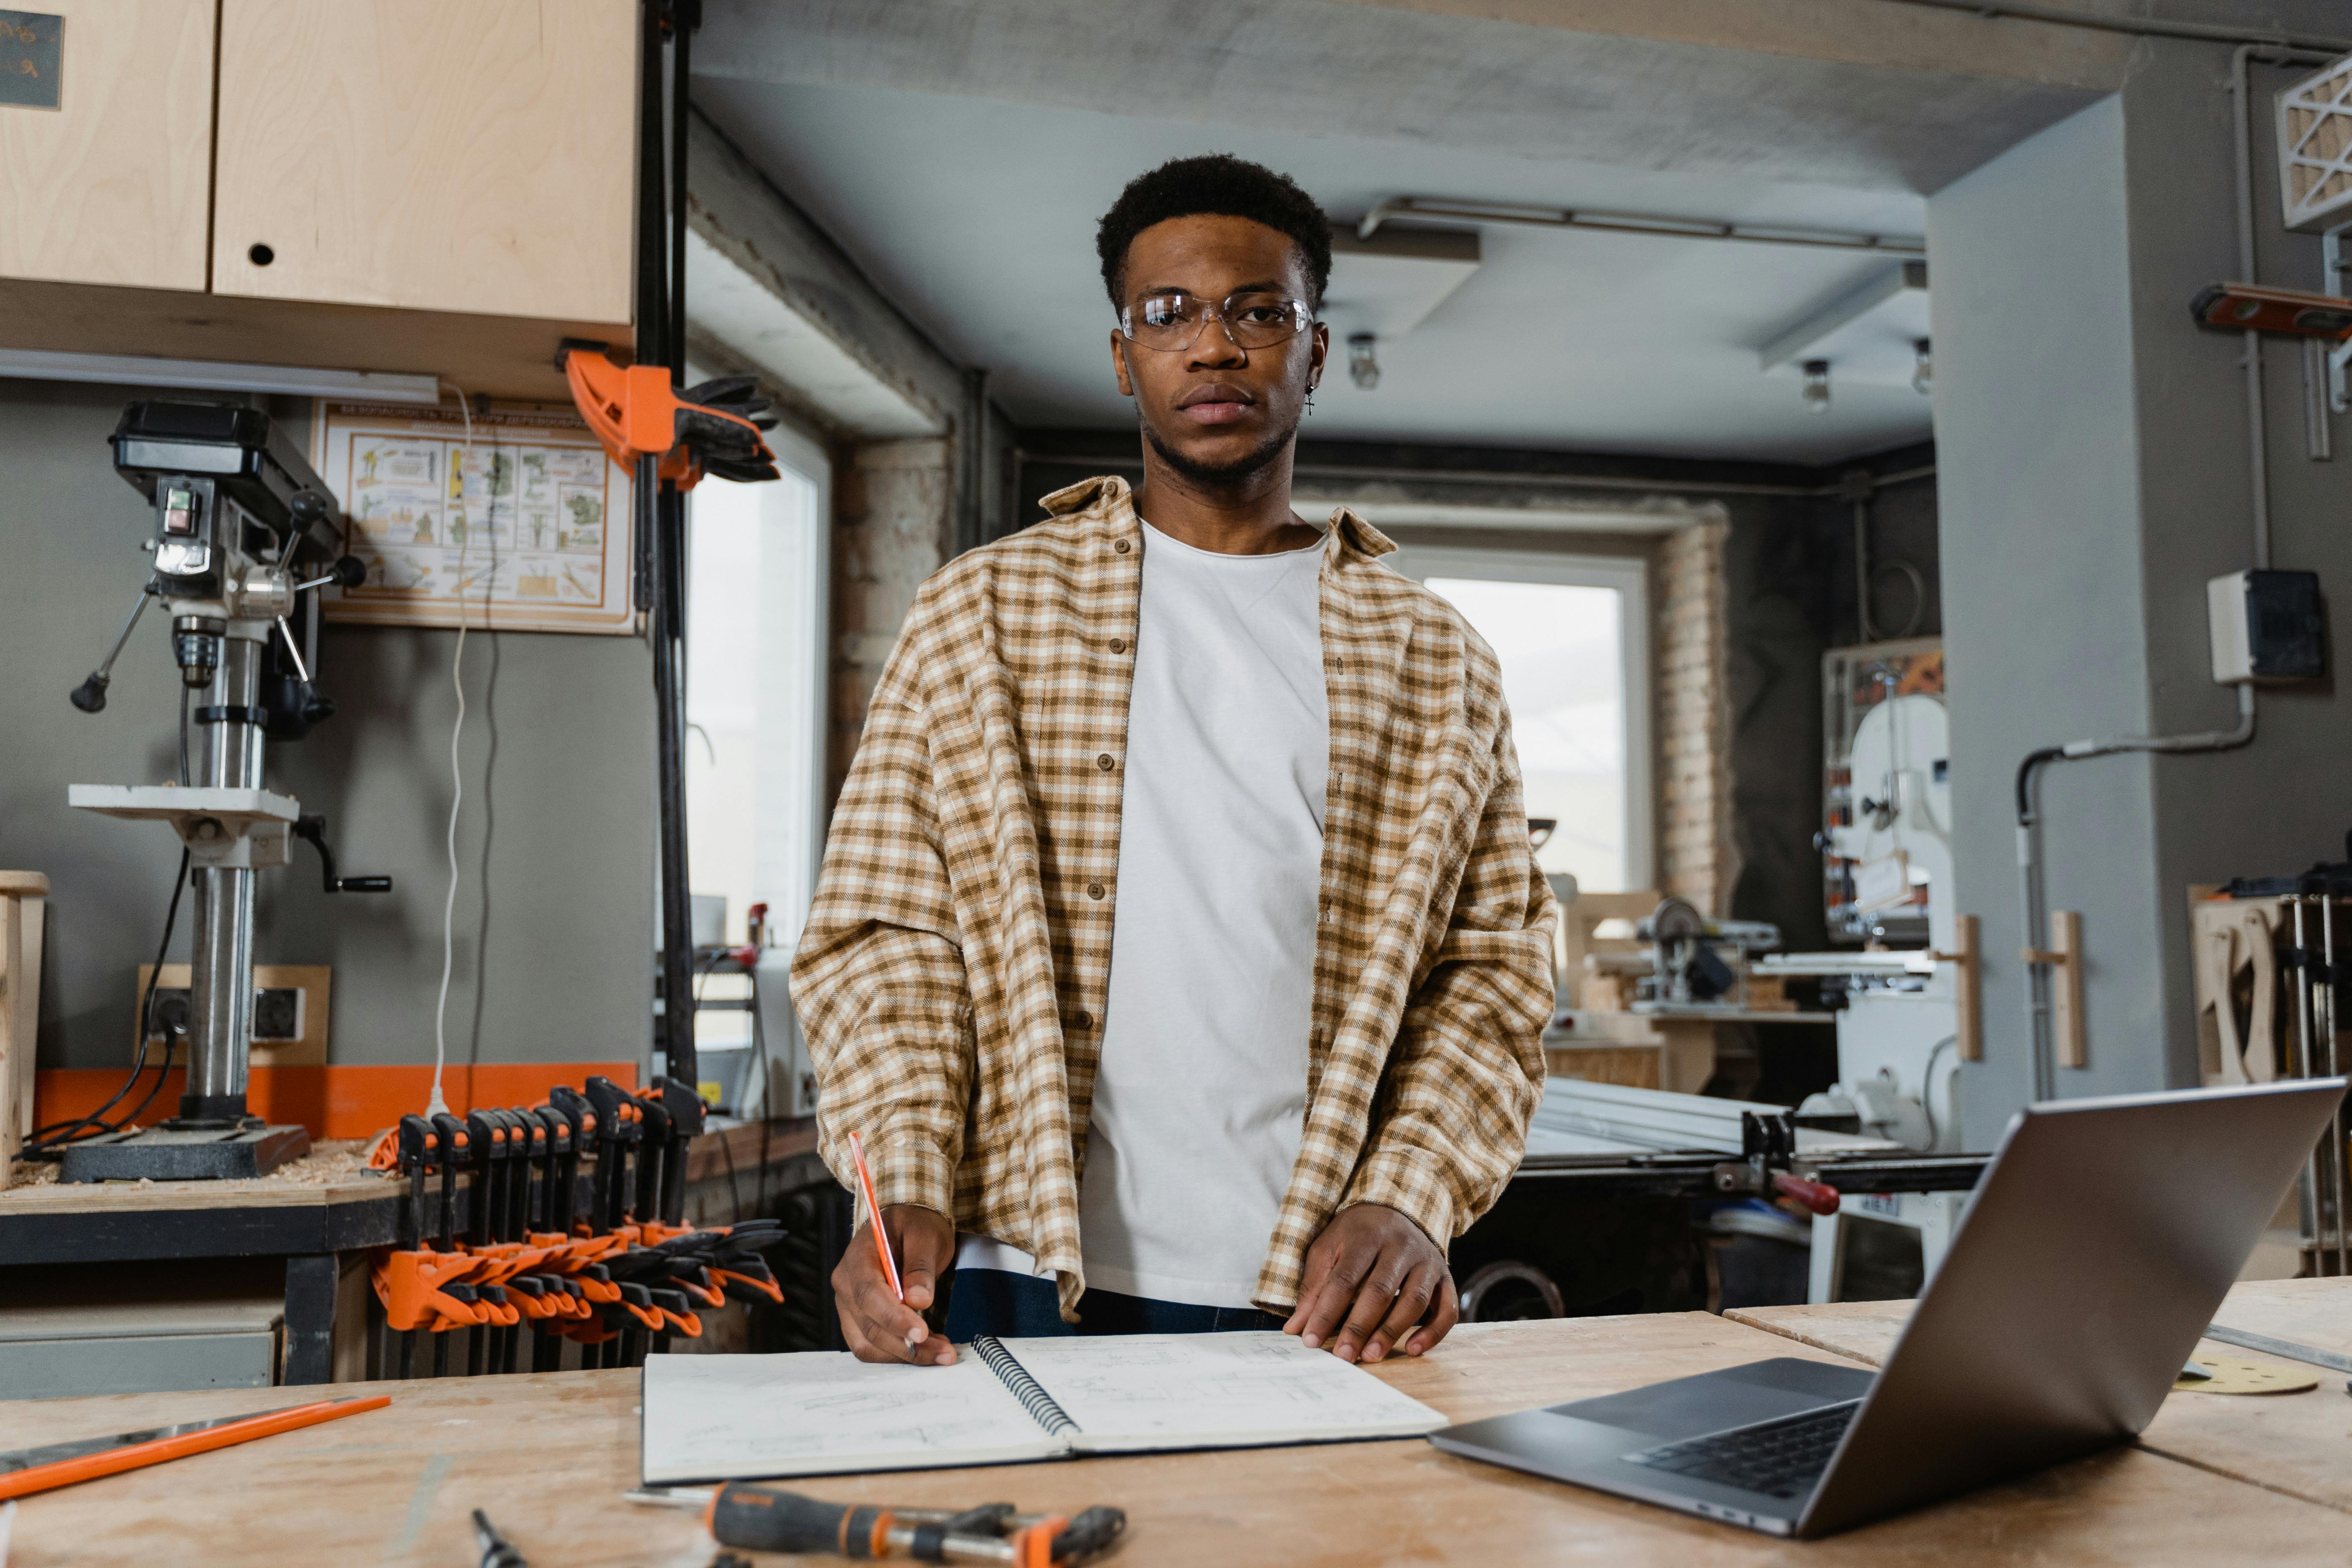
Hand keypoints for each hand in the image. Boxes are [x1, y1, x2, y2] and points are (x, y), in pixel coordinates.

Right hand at [833, 1203, 956, 1365]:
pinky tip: (926, 1348)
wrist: (905, 1224)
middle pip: (870, 1325)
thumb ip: (920, 1266)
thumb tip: (919, 1301)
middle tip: (945, 1353)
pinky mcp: (858, 1320)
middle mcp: (846, 1284)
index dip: (894, 1318)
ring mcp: (848, 1305)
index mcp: (858, 1258)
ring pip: (869, 1343)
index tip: (922, 1333)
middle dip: (907, 1344)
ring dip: (904, 1355)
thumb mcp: (925, 1234)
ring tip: (941, 1352)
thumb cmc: (914, 1226)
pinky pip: (871, 1346)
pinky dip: (897, 1354)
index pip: (869, 1294)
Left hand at [1282, 1202, 1457, 1363]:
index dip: (1326, 1312)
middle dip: (1359, 1327)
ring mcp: (1426, 1261)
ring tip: (1371, 1356)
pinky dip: (1434, 1332)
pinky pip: (1447, 1307)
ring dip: (1392, 1331)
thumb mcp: (1328, 1247)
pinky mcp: (1445, 1276)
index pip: (1344, 1279)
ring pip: (1414, 1300)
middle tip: (1343, 1356)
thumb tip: (1295, 1329)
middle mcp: (1400, 1246)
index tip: (1310, 1340)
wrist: (1398, 1208)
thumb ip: (1313, 1287)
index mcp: (1366, 1236)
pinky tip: (1414, 1349)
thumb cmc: (1356, 1234)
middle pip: (1380, 1290)